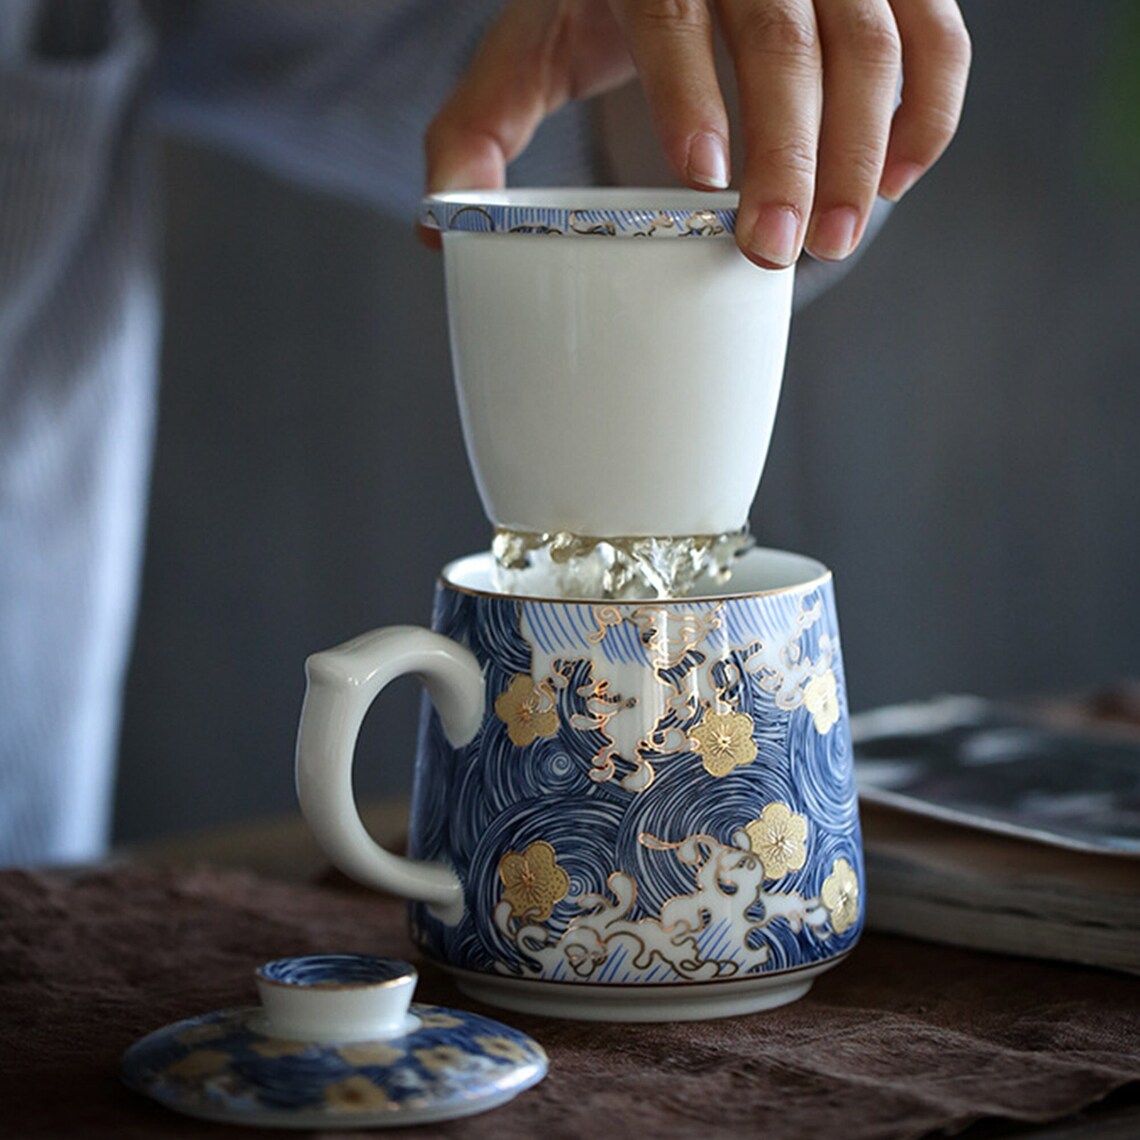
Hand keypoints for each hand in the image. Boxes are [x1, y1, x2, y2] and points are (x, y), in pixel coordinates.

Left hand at [424, 0, 969, 267]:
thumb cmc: (589, 6)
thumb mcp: (521, 55)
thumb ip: (472, 134)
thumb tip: (436, 226)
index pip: (668, 3)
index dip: (688, 86)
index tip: (704, 178)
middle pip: (783, 28)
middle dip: (790, 148)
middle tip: (778, 250)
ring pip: (872, 32)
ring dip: (863, 144)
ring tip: (835, 239)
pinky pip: (935, 32)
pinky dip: (928, 111)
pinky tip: (894, 184)